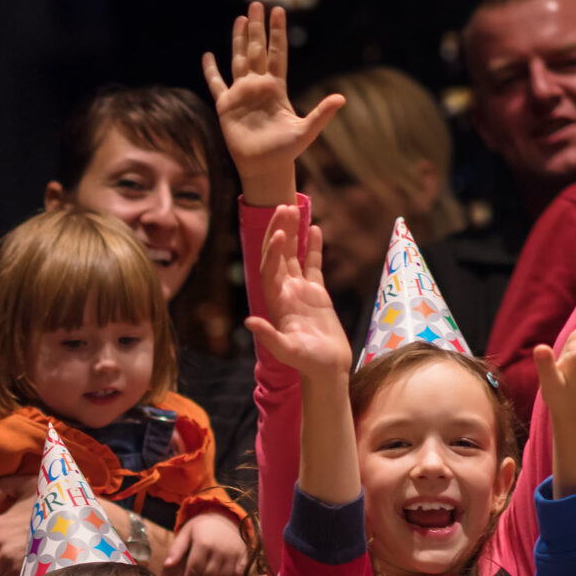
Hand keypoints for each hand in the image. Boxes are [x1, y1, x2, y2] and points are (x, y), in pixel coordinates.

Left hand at [164, 511, 247, 575]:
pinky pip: (238, 574)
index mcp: (204, 543)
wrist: (225, 516)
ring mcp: (233, 553)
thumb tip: (167, 565)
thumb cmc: (202, 526)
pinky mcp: (243, 555)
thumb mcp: (186, 532)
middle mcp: (220, 549)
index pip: (194, 569)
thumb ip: (177, 548)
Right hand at [200, 2, 341, 205]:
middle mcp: (259, 87)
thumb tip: (342, 98)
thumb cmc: (286, 151)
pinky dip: (211, 70)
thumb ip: (322, 114)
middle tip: (256, 4)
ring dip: (238, 40)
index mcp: (277, 88)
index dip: (277, 33)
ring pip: (239, 60)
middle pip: (257, 50)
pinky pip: (216, 84)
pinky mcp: (226, 107)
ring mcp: (241, 94)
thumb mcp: (307, 131)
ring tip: (239, 19)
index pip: (277, 53)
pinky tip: (208, 56)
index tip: (279, 11)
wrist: (265, 167)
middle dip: (256, 28)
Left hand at [244, 209, 351, 378]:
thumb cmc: (307, 363)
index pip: (271, 270)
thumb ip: (269, 336)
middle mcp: (284, 293)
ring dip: (292, 232)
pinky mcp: (316, 294)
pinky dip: (313, 247)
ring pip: (293, 255)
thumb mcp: (287, 351)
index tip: (279, 233)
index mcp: (276, 303)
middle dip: (279, 230)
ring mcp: (299, 291)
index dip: (273, 251)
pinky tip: (315, 228)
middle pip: (278, 256)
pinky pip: (312, 265)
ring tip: (294, 207)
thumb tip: (249, 321)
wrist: (326, 370)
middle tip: (284, 205)